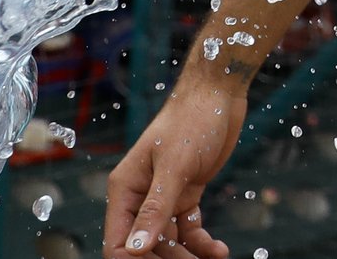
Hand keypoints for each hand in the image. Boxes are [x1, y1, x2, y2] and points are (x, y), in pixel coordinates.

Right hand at [103, 81, 246, 258]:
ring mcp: (164, 196)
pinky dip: (201, 243)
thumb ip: (155, 209)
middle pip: (144, 247)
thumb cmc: (192, 120)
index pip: (118, 242)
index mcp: (124, 189)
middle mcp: (140, 196)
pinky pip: (189, 229)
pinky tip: (218, 250)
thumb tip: (135, 249)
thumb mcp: (174, 166)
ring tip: (211, 258)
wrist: (219, 93)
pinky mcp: (186, 193)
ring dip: (186, 256)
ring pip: (168, 242)